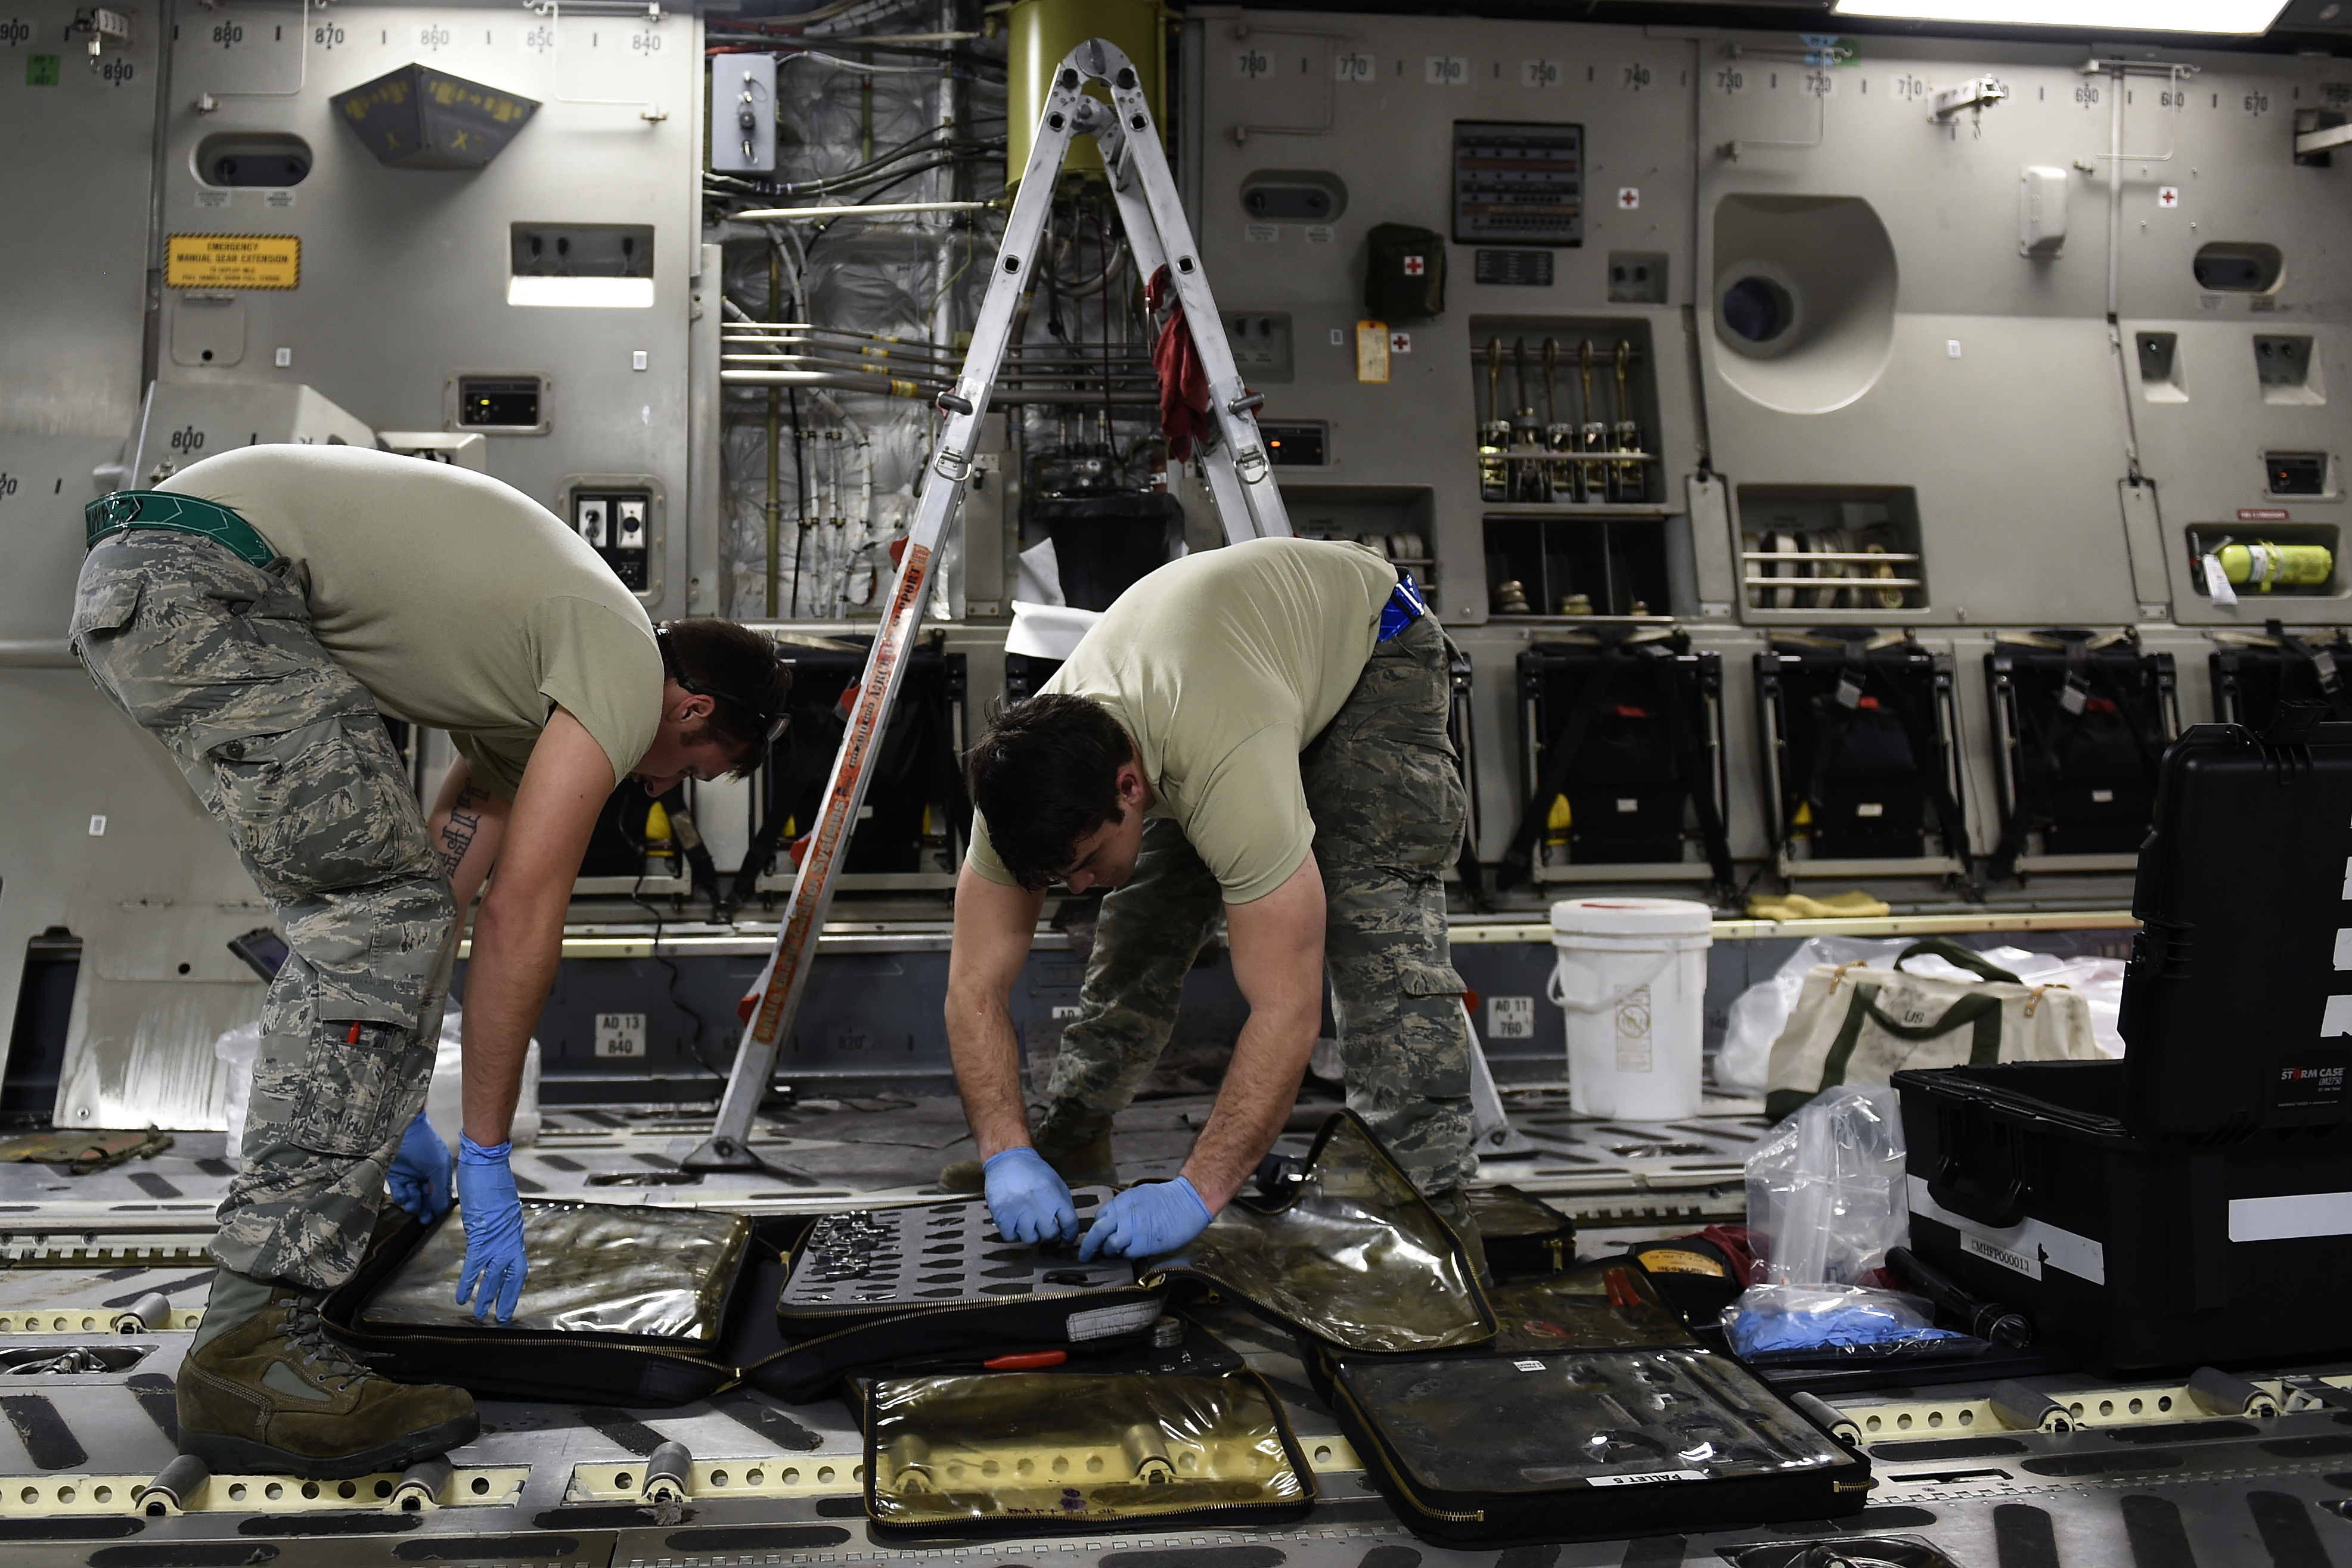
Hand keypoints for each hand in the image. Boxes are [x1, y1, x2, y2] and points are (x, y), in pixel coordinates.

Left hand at [385, 1113, 451, 1223]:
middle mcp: (425, 1177)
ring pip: (413, 1199)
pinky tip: (405, 1194)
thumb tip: (440, 1209)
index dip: (438, 1208)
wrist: (401, 1131)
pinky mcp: (395, 1177)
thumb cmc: (425, 1144)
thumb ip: (440, 1190)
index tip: (435, 1218)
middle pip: (426, 1200)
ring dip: (414, 1203)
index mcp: (439, 1174)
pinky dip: (402, 1197)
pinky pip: (400, 1194)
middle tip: (424, 1218)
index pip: (440, 1196)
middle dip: (426, 1209)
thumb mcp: (438, 1168)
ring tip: (413, 1202)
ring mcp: (410, 1178)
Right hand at [454, 1135, 527, 1322]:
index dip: (515, 1283)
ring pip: (495, 1275)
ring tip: (482, 1315)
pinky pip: (475, 1265)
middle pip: (512, 1275)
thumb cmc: (492, 1178)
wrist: (488, 1163)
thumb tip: (490, 1229)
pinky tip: (462, 1297)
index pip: (519, 1263)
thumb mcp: (499, 1205)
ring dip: (487, 1297)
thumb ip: (497, 1221)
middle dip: (507, 1297)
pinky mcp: (481, 1236)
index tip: (511, 1297)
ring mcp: (497, 1238)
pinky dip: (469, 1283)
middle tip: (503, 1317)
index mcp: (514, 1230)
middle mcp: (510, 1237)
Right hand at [983, 1147, 1078, 1244]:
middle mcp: (1037, 1204)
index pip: (1069, 1223)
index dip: (1070, 1234)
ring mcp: (1018, 1210)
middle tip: (1046, 1229)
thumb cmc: (1033, 1171)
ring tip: (1030, 1226)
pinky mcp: (1001, 1215)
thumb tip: (1068, 1227)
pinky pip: (1011, 1237)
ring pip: (1030, 1239)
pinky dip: (1015, 1234)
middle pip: (1050, 1235)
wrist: (1007, 1159)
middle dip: (1050, 1234)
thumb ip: (1064, 1204)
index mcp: (1053, 1194)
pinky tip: (1017, 1225)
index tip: (1067, 1238)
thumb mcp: (1055, 1182)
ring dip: (1032, 1235)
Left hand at [1078, 1177, 1213, 1261]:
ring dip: (1108, 1252)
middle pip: (1098, 1231)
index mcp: (1123, 1200)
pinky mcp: (1145, 1243)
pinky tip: (1130, 1253)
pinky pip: (1127, 1253)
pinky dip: (1125, 1255)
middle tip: (1085, 1255)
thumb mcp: (1140, 1195)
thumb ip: (1124, 1207)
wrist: (1189, 1202)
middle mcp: (1125, 1213)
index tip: (1096, 1237)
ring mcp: (1134, 1229)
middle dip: (1088, 1246)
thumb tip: (1113, 1221)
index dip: (1096, 1228)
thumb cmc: (1167, 1200)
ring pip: (1110, 1245)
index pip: (1100, 1217)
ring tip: (1112, 1254)